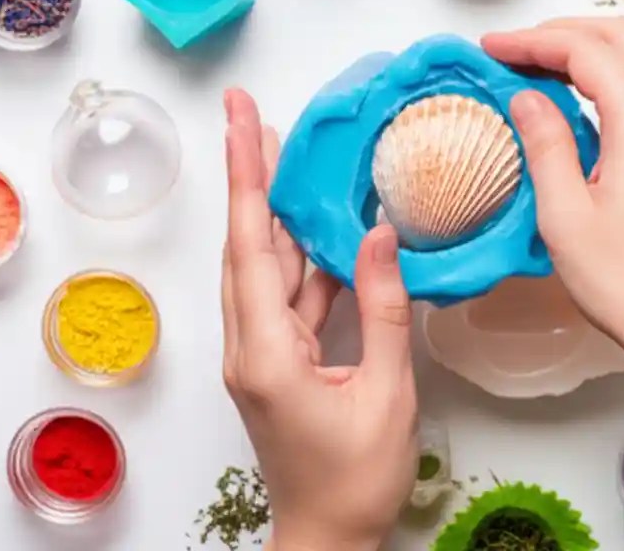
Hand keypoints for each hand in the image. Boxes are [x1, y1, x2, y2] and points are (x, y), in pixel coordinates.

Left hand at [222, 89, 416, 550]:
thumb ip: (382, 306)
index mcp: (267, 353)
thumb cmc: (355, 480)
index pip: (253, 245)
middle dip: (251, 175)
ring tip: (288, 153)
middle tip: (252, 114)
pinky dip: (302, 256)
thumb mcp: (385, 391)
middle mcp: (250, 346)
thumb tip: (379, 233)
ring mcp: (260, 354)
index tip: (239, 119)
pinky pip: (286, 295)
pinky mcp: (276, 361)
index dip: (247, 175)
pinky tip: (324, 226)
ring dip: (275, 211)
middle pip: (247, 243)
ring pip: (264, 265)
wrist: (327, 537)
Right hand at [482, 18, 623, 358]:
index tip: (490, 48)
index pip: (586, 49)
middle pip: (623, 37)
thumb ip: (544, 143)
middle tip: (514, 50)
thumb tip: (527, 97)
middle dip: (564, 32)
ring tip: (543, 70)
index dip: (532, 41)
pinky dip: (620, 80)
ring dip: (594, 52)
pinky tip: (587, 106)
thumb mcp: (565, 215)